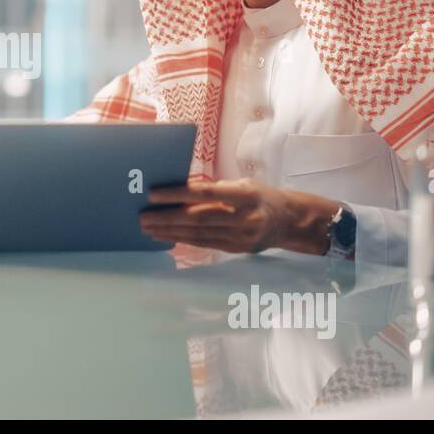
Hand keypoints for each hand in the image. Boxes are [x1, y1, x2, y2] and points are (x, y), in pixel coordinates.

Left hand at [139, 178, 339, 255]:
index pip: (205, 194)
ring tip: (148, 227)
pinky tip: (166, 237)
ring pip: (198, 234)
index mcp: (246, 195)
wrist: (291, 221)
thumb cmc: (262, 196)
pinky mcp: (237, 249)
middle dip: (167, 217)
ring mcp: (241, 237)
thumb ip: (216, 189)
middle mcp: (244, 218)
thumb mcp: (243, 184)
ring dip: (170, 231)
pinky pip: (205, 244)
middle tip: (142, 216)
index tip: (154, 194)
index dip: (177, 194)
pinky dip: (182, 240)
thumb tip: (179, 190)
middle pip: (198, 218)